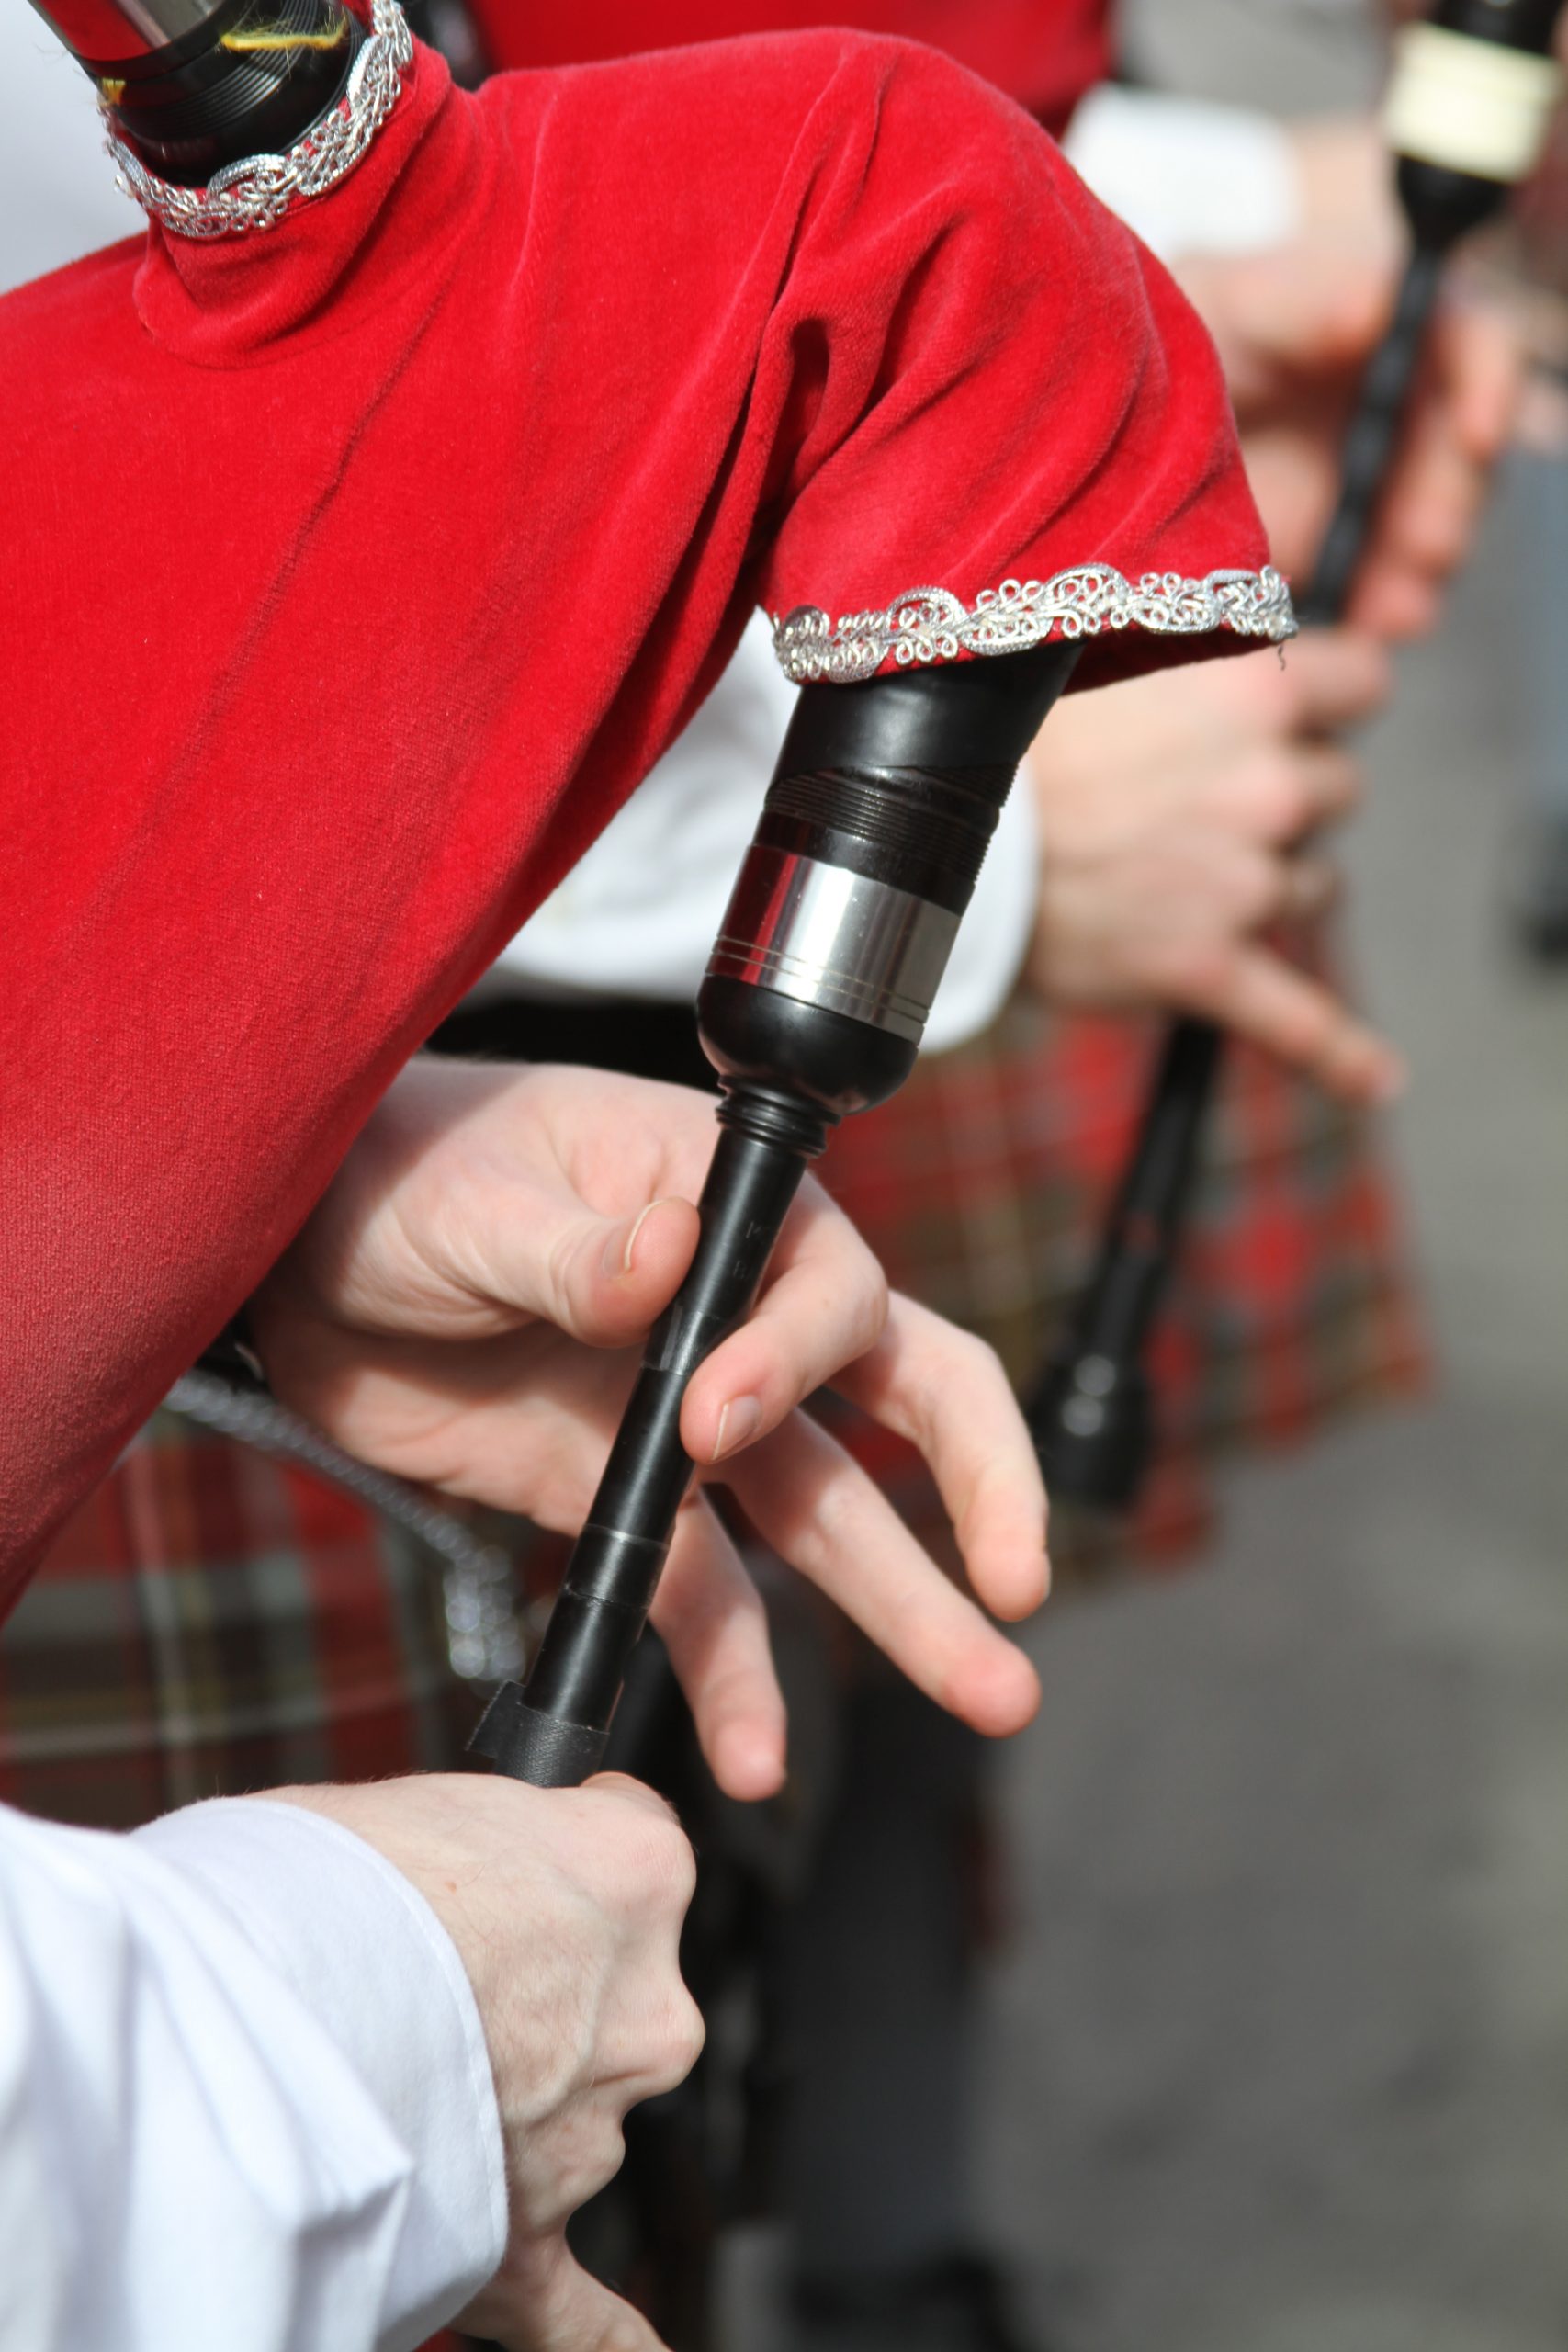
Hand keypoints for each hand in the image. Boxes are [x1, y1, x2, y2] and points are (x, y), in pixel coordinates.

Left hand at [252, 1059, 1046, 1797]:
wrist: (289, 1268)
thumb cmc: (395, 1180)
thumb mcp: (470, 1203)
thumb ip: (572, 1248)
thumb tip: (673, 1259)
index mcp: (723, 1201)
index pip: (826, 1284)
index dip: (791, 1358)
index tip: (710, 1421)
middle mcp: (738, 1310)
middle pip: (907, 1391)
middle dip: (979, 1484)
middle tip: (1025, 1583)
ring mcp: (689, 1416)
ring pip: (830, 1517)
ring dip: (905, 1609)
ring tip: (993, 1700)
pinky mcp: (624, 1501)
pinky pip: (707, 1597)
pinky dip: (737, 1678)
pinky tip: (758, 1759)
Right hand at [277, 1771, 699, 2351]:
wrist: (259, 2002)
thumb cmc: (327, 1882)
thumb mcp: (436, 1800)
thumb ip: (489, 1848)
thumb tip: (466, 1870)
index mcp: (632, 1874)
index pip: (639, 1856)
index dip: (565, 1865)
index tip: (524, 1870)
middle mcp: (641, 2006)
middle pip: (614, 1998)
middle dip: (541, 1997)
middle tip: (429, 1978)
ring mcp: (591, 2129)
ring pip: (571, 2117)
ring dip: (501, 2108)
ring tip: (384, 2071)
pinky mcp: (524, 2241)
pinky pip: (581, 2309)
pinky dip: (607, 2332)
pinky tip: (631, 2346)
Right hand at [1026, 630, 1404, 1101]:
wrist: (920, 830)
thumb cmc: (1005, 729)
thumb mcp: (1109, 631)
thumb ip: (1195, 630)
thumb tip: (1240, 610)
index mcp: (1253, 689)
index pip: (1364, 679)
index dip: (1324, 696)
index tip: (1284, 706)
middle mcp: (1264, 784)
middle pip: (1335, 788)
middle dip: (1283, 792)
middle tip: (1189, 793)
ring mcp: (1239, 881)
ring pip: (1312, 882)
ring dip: (1270, 877)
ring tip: (1178, 869)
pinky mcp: (1205, 965)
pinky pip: (1296, 1020)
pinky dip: (1342, 1056)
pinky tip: (1377, 1081)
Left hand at [1180, 227, 1517, 635]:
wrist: (1085, 447)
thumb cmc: (1148, 350)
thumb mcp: (1206, 309)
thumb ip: (1296, 303)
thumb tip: (1380, 300)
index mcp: (1359, 323)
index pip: (1458, 336)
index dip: (1485, 379)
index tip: (1477, 434)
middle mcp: (1372, 400)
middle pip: (1457, 443)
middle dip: (1451, 496)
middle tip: (1426, 546)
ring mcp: (1356, 480)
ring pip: (1432, 517)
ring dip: (1425, 562)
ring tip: (1391, 606)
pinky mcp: (1331, 549)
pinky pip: (1386, 581)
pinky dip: (1386, 604)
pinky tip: (1367, 624)